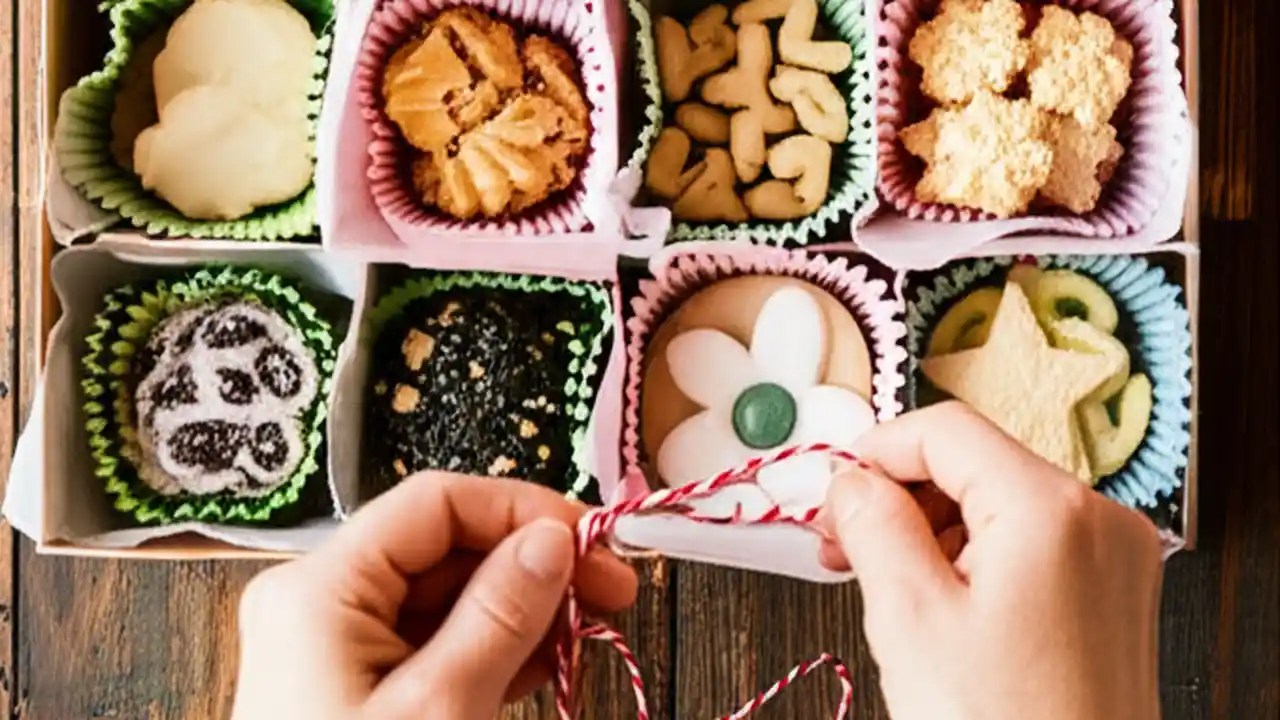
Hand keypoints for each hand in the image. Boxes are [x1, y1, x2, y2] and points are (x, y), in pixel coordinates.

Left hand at [232, 473, 637, 719]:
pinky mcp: (360, 689)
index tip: (596, 542)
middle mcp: (322, 604)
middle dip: (533, 562)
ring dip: (525, 607)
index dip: (523, 510)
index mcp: (319, 590)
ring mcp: (339, 648)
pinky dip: (497, 648)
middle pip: (445, 546)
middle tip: (615, 591)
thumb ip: (501, 615)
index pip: (435, 504)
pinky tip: (551, 661)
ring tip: (591, 632)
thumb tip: (554, 538)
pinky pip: (438, 643)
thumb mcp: (441, 711)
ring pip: (448, 595)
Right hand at [821, 402, 1163, 719]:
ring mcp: (1112, 556)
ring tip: (880, 581)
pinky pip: (1027, 543)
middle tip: (841, 544)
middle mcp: (1097, 519)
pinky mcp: (1111, 592)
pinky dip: (971, 557)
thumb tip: (850, 481)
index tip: (830, 491)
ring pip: (996, 503)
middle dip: (899, 496)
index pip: (946, 430)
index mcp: (1050, 509)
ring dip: (929, 529)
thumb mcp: (909, 618)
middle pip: (973, 463)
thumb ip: (872, 525)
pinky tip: (932, 599)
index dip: (875, 452)